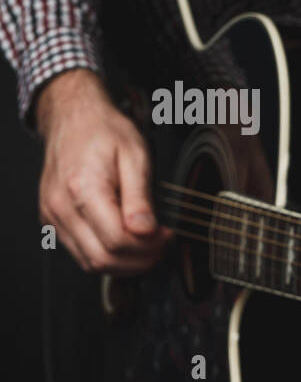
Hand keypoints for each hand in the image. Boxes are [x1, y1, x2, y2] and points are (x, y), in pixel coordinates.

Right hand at [36, 69, 169, 274]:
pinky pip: (80, 253)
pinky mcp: (52, 220)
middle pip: (103, 259)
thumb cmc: (103, 131)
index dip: (149, 247)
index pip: (117, 240)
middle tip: (161, 246)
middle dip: (140, 260)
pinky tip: (126, 243)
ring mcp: (54, 215)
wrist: (73, 118)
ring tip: (147, 246)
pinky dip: (106, 256)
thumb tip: (146, 231)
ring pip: (90, 263)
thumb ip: (140, 197)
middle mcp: (62, 206)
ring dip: (124, 264)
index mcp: (83, 189)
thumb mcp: (135, 156)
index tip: (167, 236)